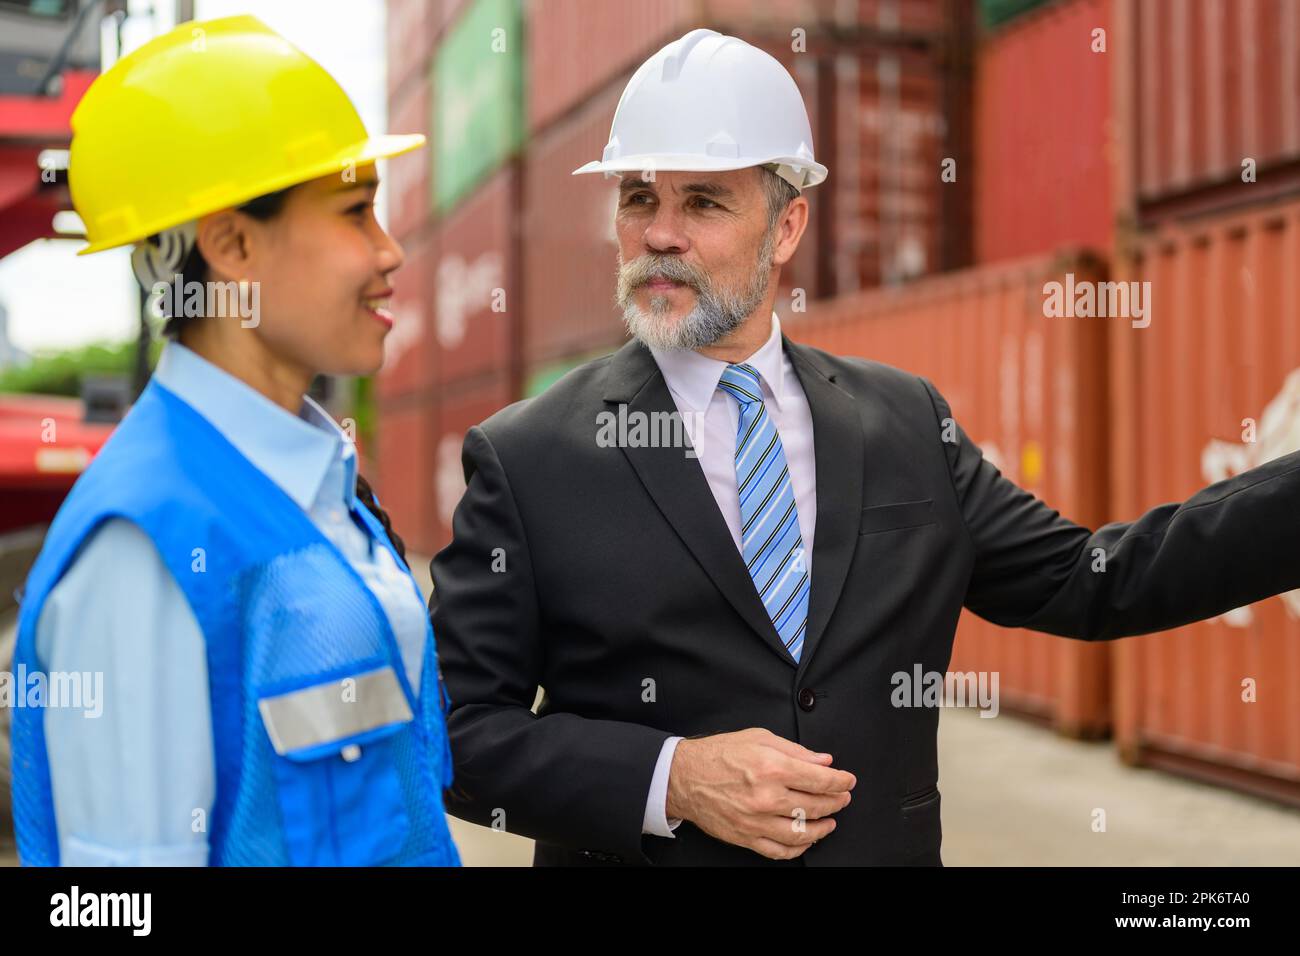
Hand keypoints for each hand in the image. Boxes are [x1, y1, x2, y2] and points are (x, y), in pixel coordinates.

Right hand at [665, 727, 855, 859]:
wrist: (684, 776)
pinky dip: (798, 848)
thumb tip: (823, 760)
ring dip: (823, 827)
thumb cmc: (719, 754)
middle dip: (836, 802)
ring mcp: (756, 820)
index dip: (840, 781)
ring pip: (802, 832)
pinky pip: (780, 851)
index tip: (848, 781)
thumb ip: (795, 750)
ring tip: (830, 821)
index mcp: (771, 767)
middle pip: (816, 805)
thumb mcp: (759, 738)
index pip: (819, 779)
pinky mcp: (746, 837)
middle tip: (843, 797)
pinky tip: (806, 840)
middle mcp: (766, 796)